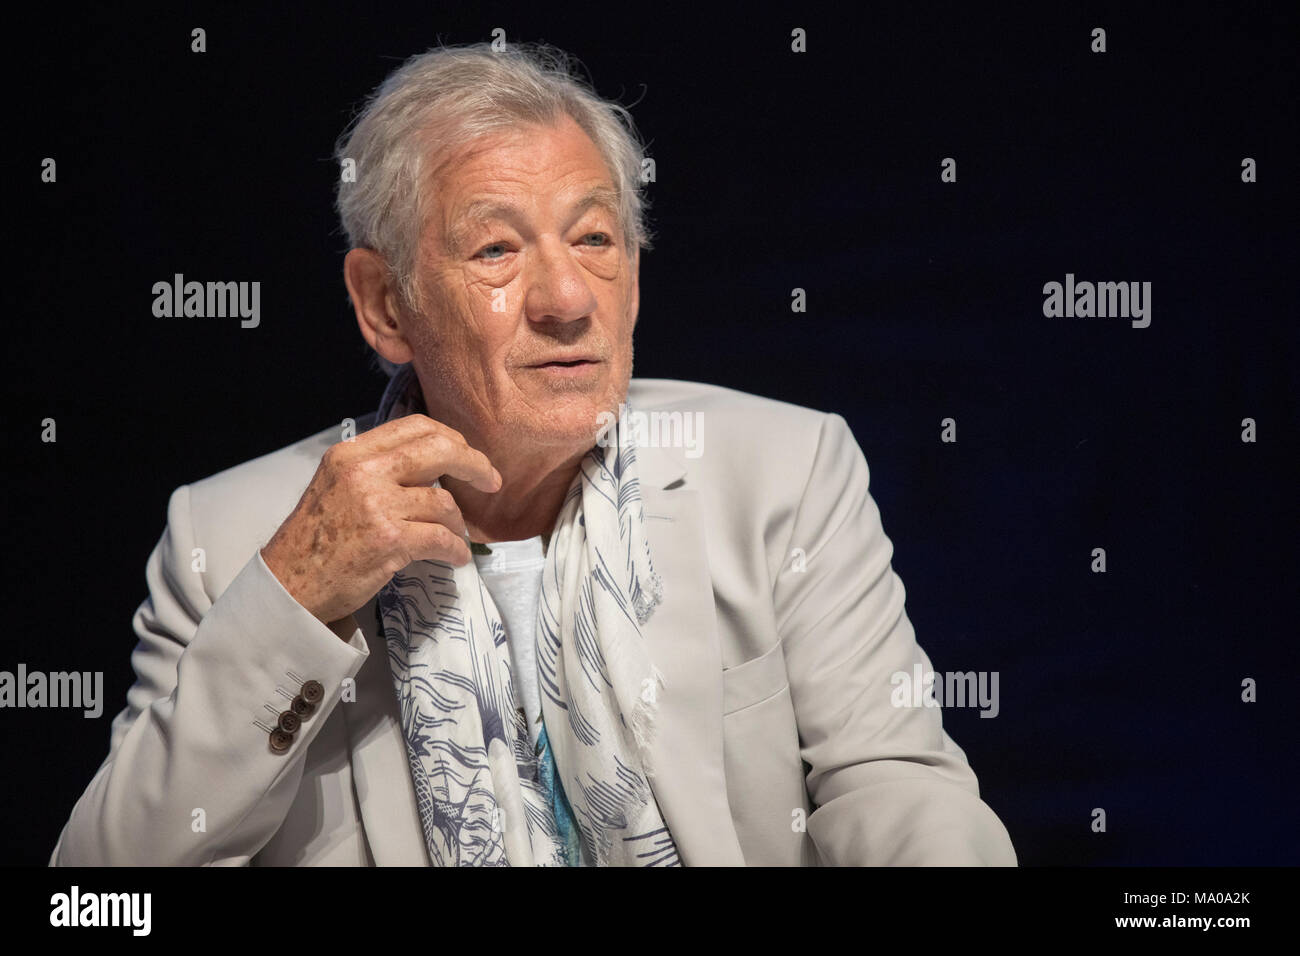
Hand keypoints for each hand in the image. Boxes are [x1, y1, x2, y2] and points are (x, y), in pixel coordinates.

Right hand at [260, 414, 500, 625]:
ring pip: (444, 501)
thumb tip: (433, 466)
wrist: (290, 585)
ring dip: (458, 523)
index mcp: (351, 453)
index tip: (468, 455)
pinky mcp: (389, 540)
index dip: (451, 438)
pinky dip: (455, 549)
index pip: (415, 426)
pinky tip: (455, 557)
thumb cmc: (317, 540)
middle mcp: (364, 471)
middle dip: (474, 464)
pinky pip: (441, 538)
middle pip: (439, 450)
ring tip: (456, 537)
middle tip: (491, 480)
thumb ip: (379, 469)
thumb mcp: (338, 486)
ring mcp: (377, 505)